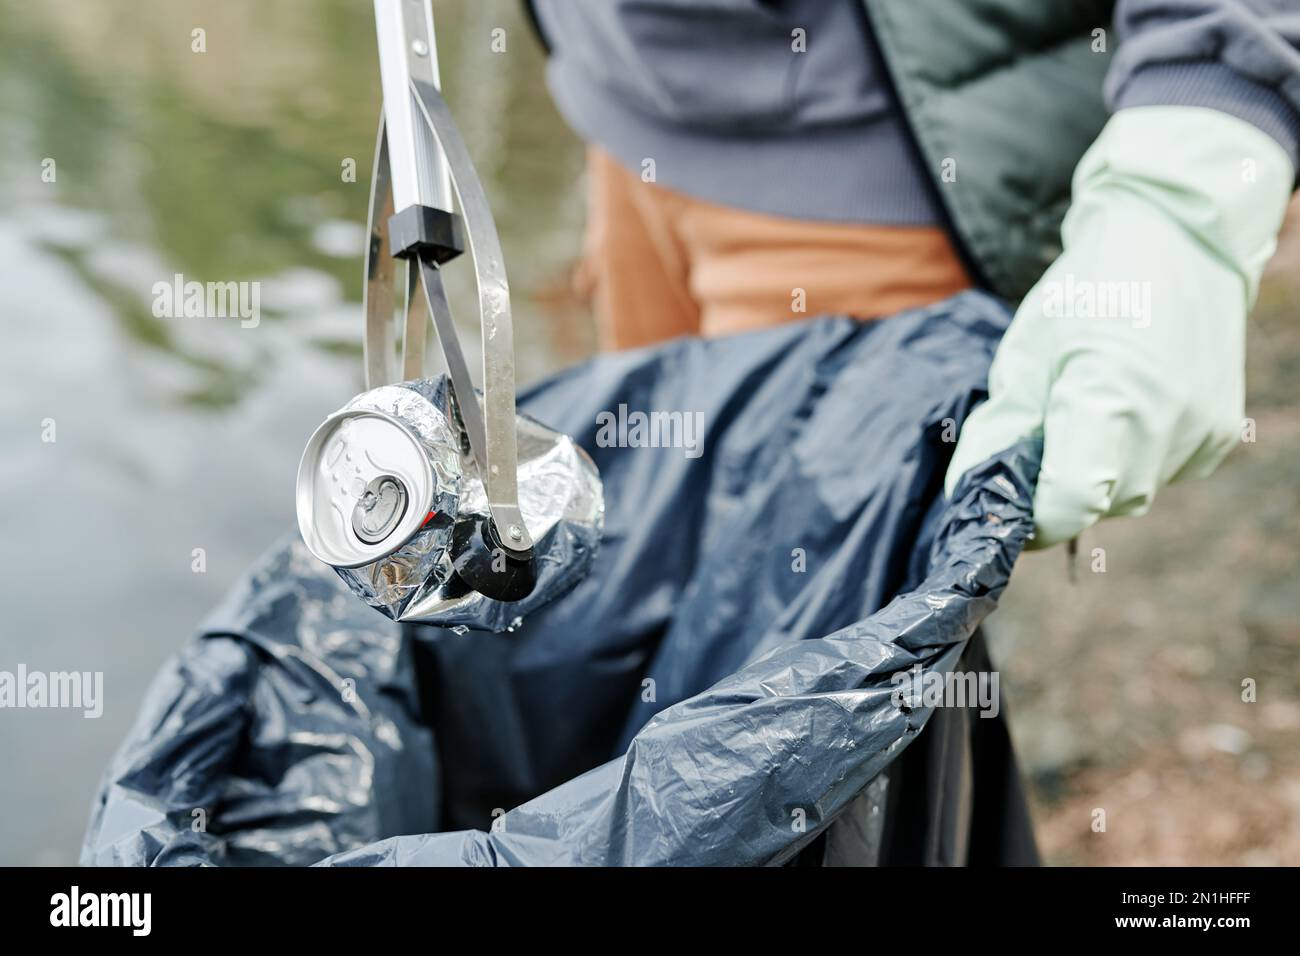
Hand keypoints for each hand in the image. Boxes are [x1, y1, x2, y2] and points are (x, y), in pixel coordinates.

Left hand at [945, 107, 1291, 547]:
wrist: (1177, 241)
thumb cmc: (1088, 291)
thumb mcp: (1024, 358)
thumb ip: (998, 434)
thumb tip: (970, 494)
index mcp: (1110, 402)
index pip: (1068, 507)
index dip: (1031, 514)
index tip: (1009, 493)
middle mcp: (1165, 426)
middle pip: (1099, 504)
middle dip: (1061, 486)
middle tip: (1044, 433)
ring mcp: (1200, 432)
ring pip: (1131, 492)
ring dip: (1099, 469)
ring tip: (1087, 405)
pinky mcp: (1219, 433)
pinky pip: (1162, 472)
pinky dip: (1133, 454)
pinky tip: (1127, 404)